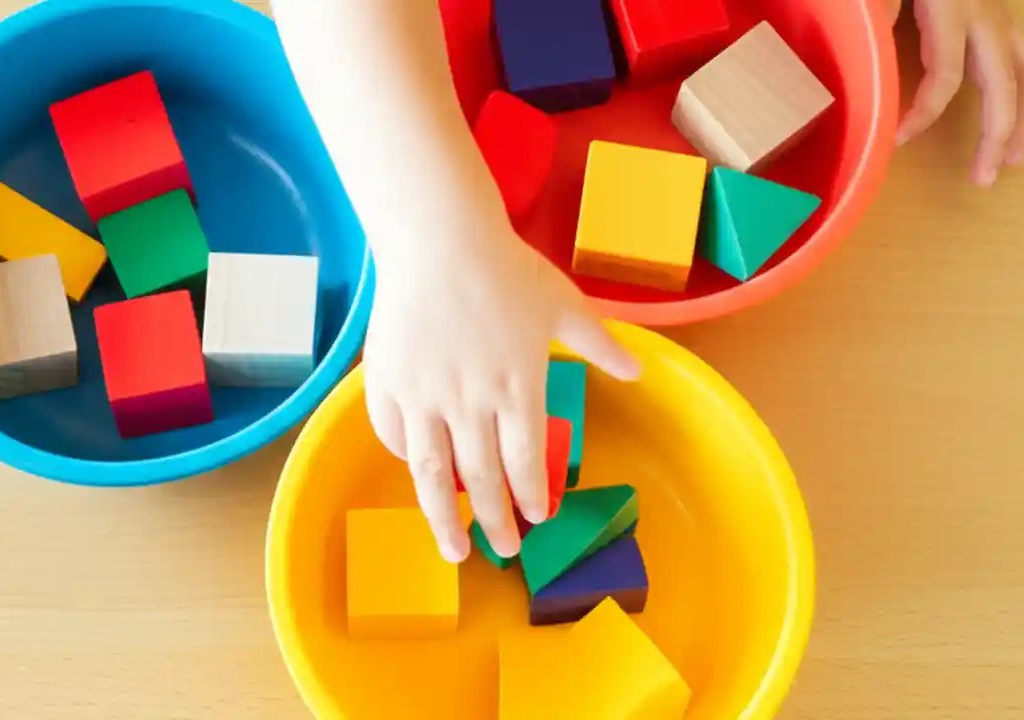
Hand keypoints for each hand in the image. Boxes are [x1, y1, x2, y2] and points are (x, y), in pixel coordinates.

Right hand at [363, 216, 639, 562]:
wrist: (439, 238)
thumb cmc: (506, 269)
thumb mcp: (565, 304)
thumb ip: (600, 345)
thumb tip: (637, 373)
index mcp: (517, 387)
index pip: (524, 461)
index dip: (531, 495)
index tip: (537, 519)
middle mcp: (469, 402)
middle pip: (481, 479)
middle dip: (494, 522)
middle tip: (503, 550)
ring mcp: (424, 396)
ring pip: (432, 474)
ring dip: (442, 518)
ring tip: (452, 550)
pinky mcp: (387, 383)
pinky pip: (394, 434)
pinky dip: (406, 457)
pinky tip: (417, 470)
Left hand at [894, 0, 1023, 185]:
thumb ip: (878, 8)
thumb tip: (878, 37)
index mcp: (953, 8)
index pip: (946, 74)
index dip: (925, 111)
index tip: (898, 139)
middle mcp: (986, 15)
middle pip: (1003, 82)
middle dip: (997, 133)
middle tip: (983, 179)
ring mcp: (999, 16)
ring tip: (1013, 161)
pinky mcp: (1000, 17)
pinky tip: (1022, 126)